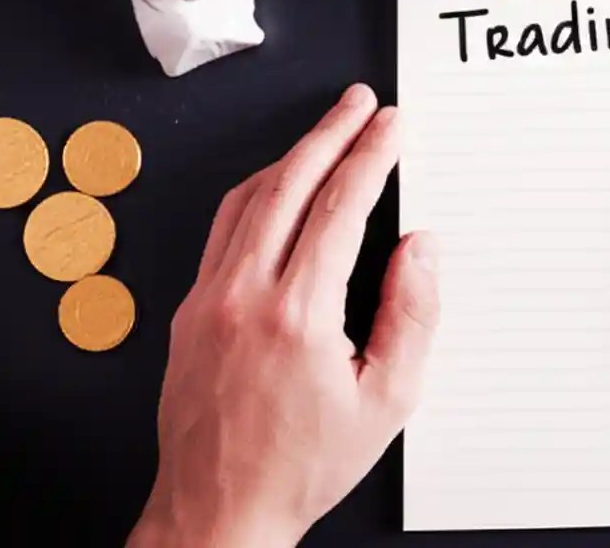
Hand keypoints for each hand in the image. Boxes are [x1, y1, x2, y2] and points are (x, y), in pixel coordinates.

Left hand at [128, 85, 438, 546]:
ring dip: (291, 155)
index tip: (391, 125)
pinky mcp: (188, 311)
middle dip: (331, 132)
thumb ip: (413, 315)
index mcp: (298, 315)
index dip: (371, 156)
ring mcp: (207, 299)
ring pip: (248, 199)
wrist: (219, 511)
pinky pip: (222, 229)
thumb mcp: (388, 401)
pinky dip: (255, 193)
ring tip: (326, 131)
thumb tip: (421, 250)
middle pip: (289, 184)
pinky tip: (275, 187)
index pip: (341, 207)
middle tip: (359, 102)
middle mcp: (243, 295)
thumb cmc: (303, 465)